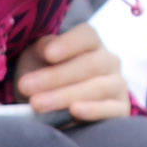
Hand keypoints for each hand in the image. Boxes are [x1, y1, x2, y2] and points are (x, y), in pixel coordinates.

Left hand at [13, 24, 132, 121]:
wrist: (50, 110)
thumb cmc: (42, 78)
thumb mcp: (36, 60)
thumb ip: (42, 50)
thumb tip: (47, 49)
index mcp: (91, 44)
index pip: (87, 36)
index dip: (68, 43)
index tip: (47, 54)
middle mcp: (109, 61)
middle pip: (90, 64)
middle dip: (56, 76)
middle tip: (26, 86)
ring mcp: (118, 85)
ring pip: (98, 87)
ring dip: (65, 96)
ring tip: (37, 103)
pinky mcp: (120, 110)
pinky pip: (110, 109)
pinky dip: (93, 110)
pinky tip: (74, 111)